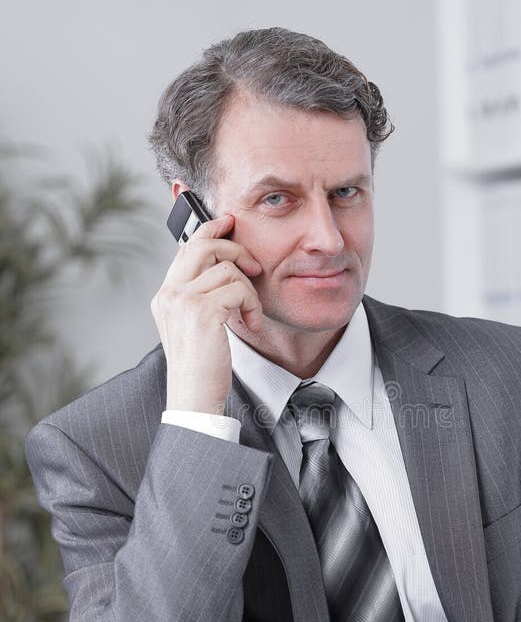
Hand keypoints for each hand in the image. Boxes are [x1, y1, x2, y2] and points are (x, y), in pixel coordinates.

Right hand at [151, 215, 261, 412]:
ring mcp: (182, 301)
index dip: (210, 230)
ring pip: (227, 268)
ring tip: (250, 314)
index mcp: (165, 295)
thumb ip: (202, 296)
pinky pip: (239, 289)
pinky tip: (251, 324)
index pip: (187, 248)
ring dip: (249, 290)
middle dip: (235, 249)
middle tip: (254, 267)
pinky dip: (252, 305)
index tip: (229, 223)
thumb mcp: (197, 326)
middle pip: (204, 245)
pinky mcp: (202, 312)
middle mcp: (169, 294)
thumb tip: (226, 269)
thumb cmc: (201, 367)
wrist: (194, 398)